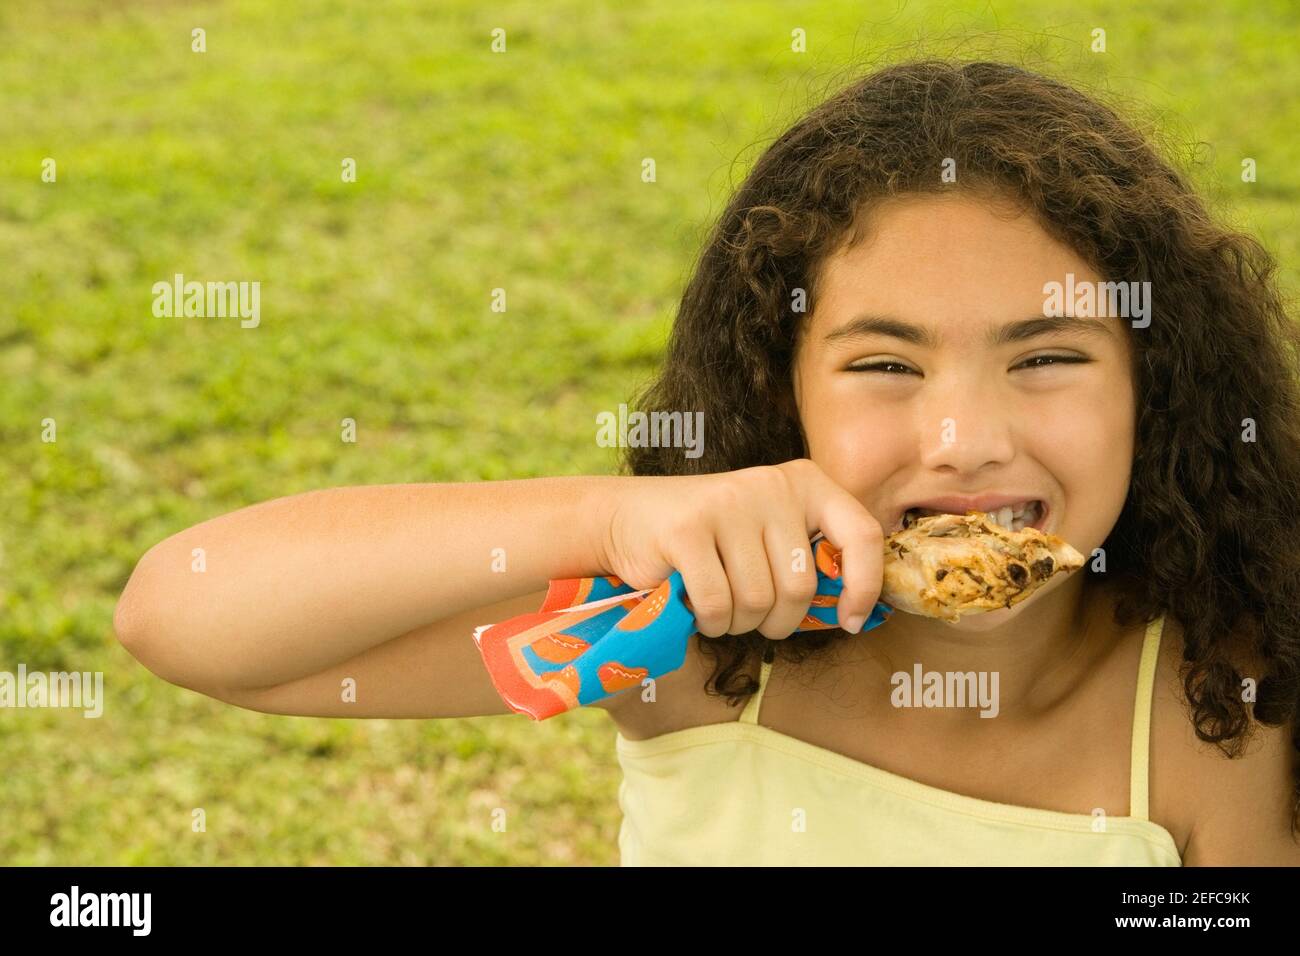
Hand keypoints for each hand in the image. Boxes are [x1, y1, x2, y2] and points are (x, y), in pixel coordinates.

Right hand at [599, 458, 883, 637]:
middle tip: (753, 617)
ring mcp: (728, 504)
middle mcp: (771, 486)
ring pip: (758, 601)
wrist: (627, 519)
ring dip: (739, 624)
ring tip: (720, 606)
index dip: (865, 587)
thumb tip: (857, 613)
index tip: (850, 621)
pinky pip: (718, 604)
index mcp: (804, 482)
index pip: (861, 534)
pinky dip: (710, 621)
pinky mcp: (687, 529)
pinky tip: (697, 609)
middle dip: (778, 621)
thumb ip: (808, 557)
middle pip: (800, 587)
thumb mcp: (768, 534)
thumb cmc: (710, 540)